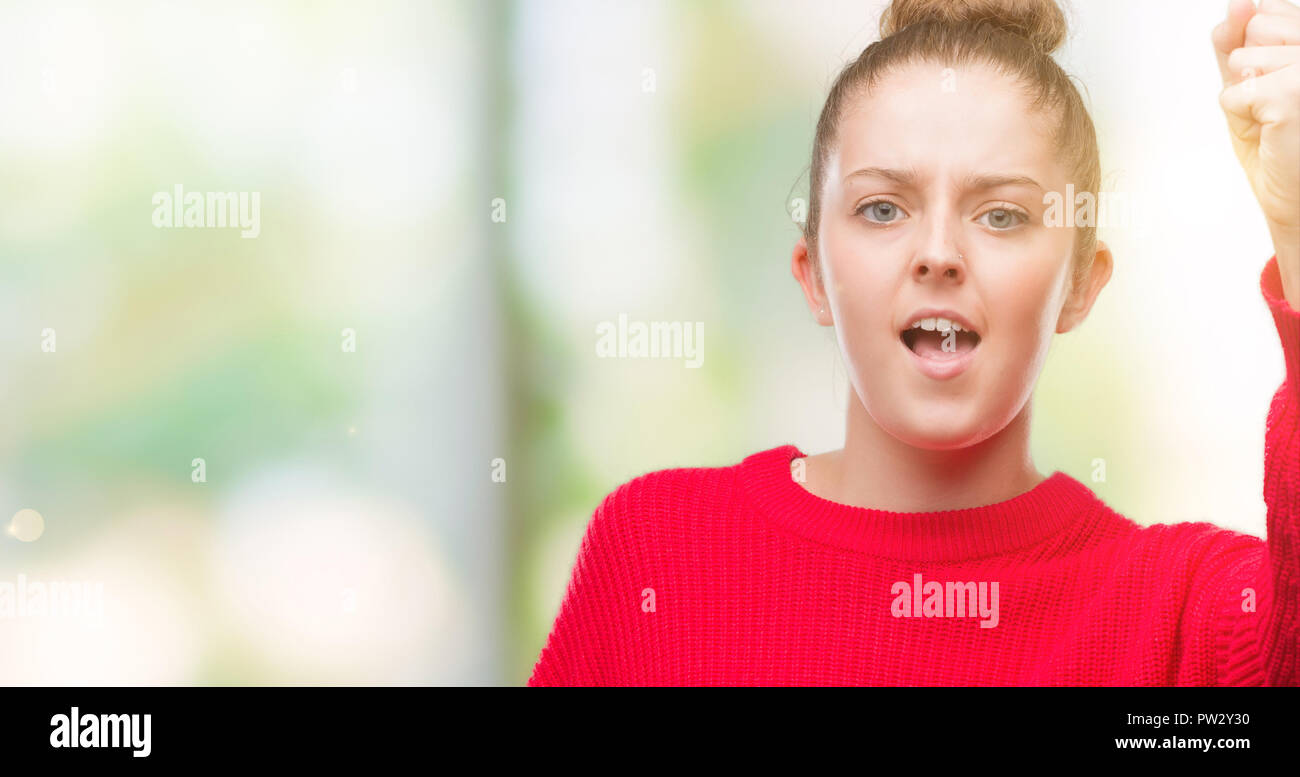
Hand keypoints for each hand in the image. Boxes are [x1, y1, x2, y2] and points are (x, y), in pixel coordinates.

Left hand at [1214, 0, 1299, 307]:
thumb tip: (1236, 7)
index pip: (1266, 12)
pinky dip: (1241, 117)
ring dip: (1247, 97)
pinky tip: (1273, 131)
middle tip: (1278, 106)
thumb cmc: (1283, 145)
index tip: (1279, 84)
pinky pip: (1234, 93)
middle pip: (1254, 28)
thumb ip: (1240, 46)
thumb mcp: (1254, 85)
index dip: (1256, 51)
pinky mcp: (1295, 92)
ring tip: (1278, 119)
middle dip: (1249, 72)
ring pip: (1243, 59)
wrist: (1299, 200)